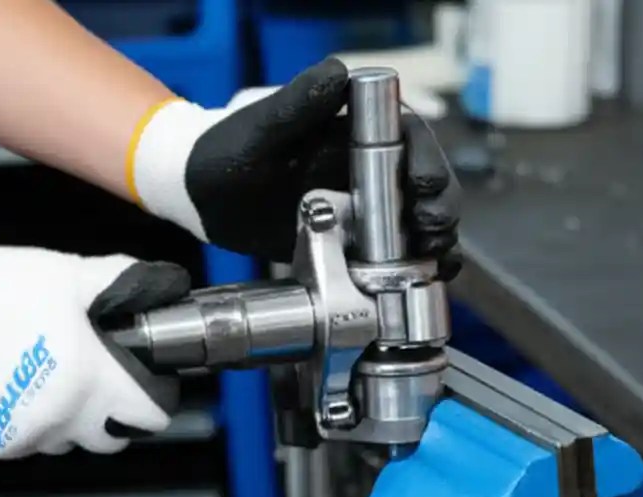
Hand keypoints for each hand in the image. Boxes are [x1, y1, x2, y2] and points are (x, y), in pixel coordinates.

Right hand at [0, 230, 188, 457]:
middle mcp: (60, 416)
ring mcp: (26, 434)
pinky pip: (34, 441)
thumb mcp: (71, 274)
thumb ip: (123, 283)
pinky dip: (38, 423)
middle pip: (112, 438)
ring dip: (76, 420)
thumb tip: (163, 284)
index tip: (149, 385)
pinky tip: (26, 386)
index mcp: (88, 379)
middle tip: (108, 383)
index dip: (156, 402)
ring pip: (71, 441)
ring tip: (60, 378)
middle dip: (118, 415)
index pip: (148, 417)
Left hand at [127, 57, 460, 276]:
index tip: (424, 183)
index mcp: (354, 129)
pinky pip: (401, 252)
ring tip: (438, 257)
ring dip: (439, 236)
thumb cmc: (227, 152)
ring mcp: (367, 205)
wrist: (202, 199)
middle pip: (426, 179)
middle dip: (440, 202)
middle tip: (434, 226)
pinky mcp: (359, 241)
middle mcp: (369, 165)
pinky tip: (433, 276)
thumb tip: (339, 74)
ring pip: (422, 217)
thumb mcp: (261, 129)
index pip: (408, 136)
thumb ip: (298, 103)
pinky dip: (422, 265)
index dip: (425, 158)